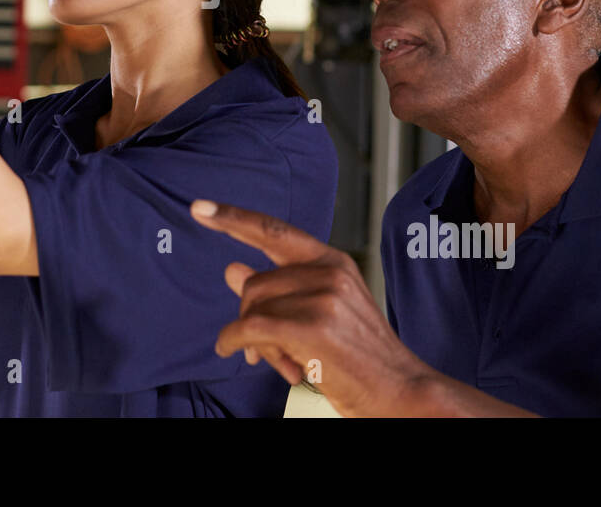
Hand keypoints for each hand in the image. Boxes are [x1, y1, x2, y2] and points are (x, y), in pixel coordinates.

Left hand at [191, 199, 433, 416]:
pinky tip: (237, 352)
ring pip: (253, 308)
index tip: (200, 208)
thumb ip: (278, 290)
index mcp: (332, 261)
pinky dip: (234, 341)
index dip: (234, 219)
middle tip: (263, 349)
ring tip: (280, 361)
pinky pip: (251, 328)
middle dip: (250, 317)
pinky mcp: (314, 326)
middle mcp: (329, 271)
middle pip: (256, 283)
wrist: (400, 391)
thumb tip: (232, 270)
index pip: (274, 231)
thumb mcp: (319, 313)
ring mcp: (324, 296)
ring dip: (253, 340)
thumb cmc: (358, 357)